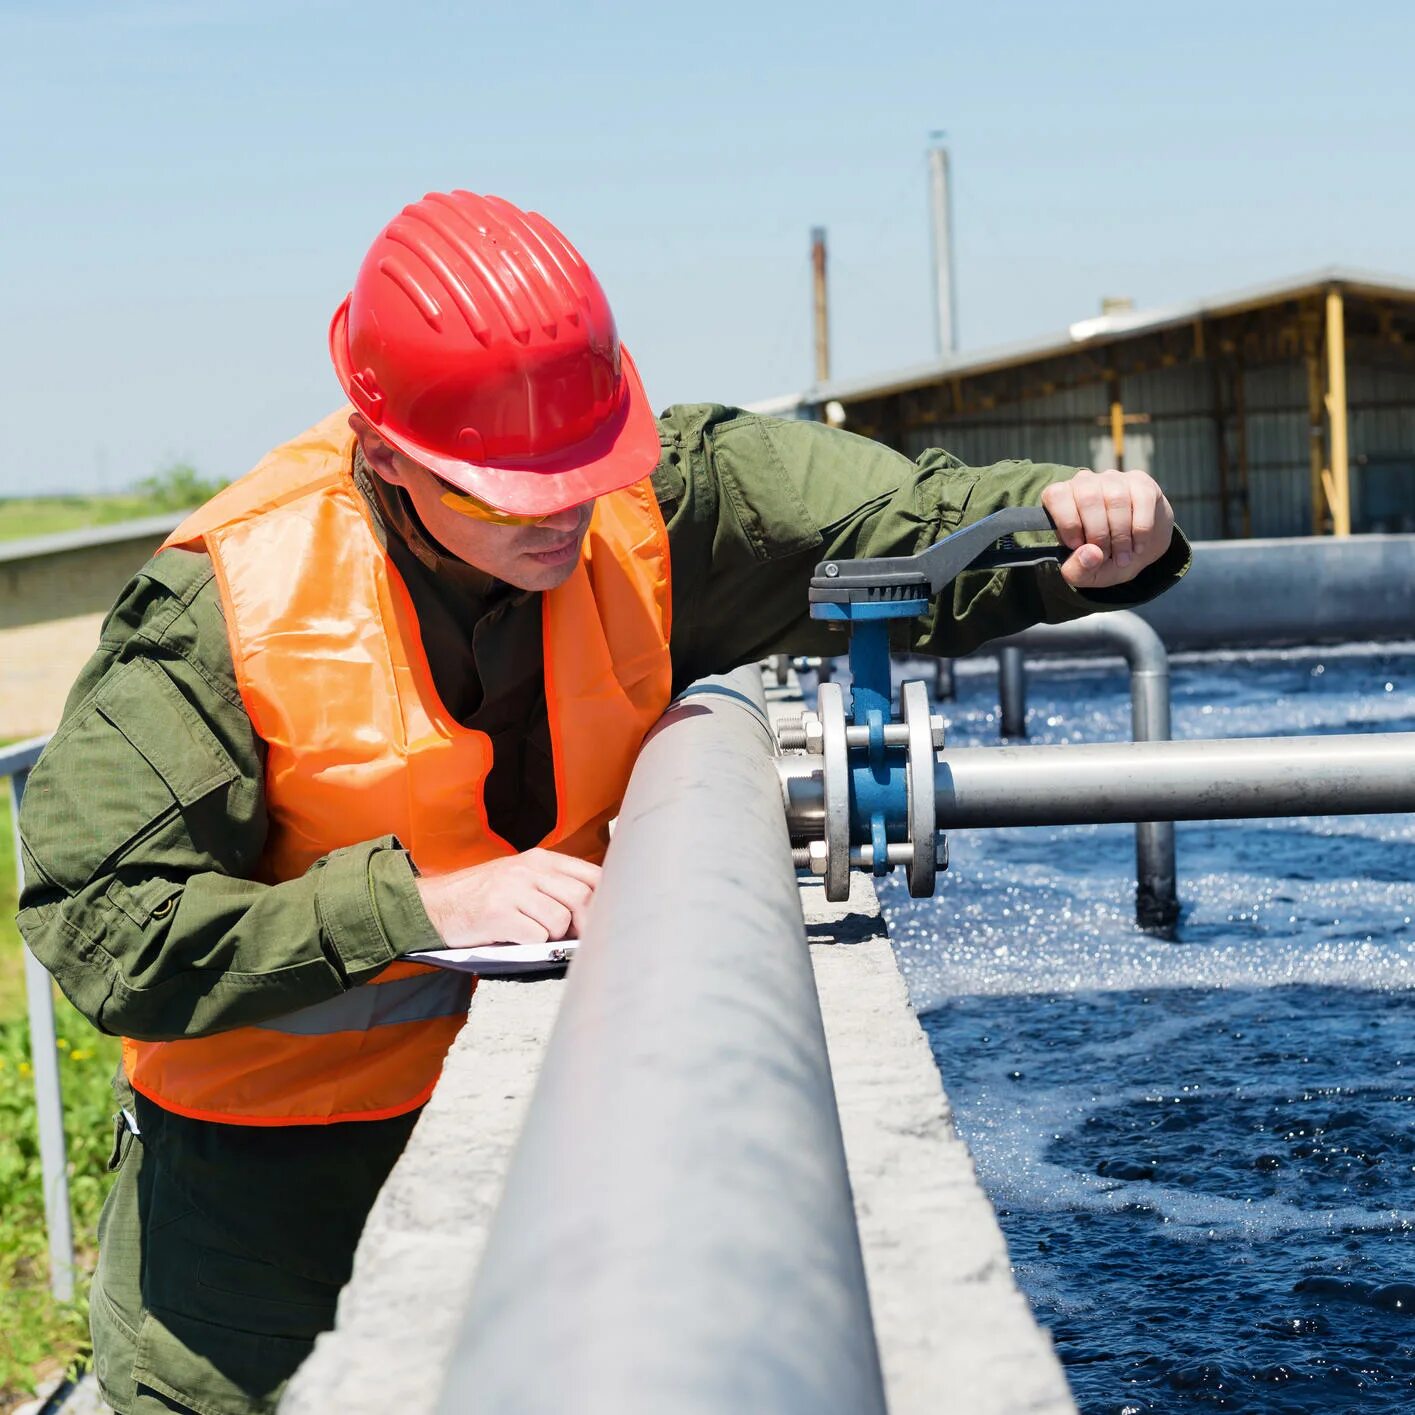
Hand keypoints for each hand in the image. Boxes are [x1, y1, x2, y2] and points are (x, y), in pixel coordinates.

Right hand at [414, 849, 599, 947]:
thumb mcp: (520, 877)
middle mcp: (528, 870)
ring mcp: (512, 890)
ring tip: (534, 935)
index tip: (599, 919)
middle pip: (581, 898)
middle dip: (583, 925)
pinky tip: (516, 939)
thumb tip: (595, 911)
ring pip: (560, 920)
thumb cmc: (482, 895)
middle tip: (570, 937)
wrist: (434, 904)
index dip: (603, 901)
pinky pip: (536, 936)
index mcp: (540, 859)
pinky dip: (532, 945)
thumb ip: (555, 885)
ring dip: (554, 937)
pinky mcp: (498, 914)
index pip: (592, 875)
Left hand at [1040, 467, 1174, 590]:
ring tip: (1123, 557)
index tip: (1078, 545)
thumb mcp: (1086, 573)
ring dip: (1121, 536)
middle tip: (1105, 556)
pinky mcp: (1141, 482)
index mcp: (1062, 499)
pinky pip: (1141, 501)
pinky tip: (1138, 545)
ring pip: (1116, 500)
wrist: (1138, 549)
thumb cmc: (1104, 558)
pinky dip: (1140, 529)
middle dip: (1098, 535)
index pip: (1056, 496)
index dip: (1067, 523)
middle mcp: (1086, 482)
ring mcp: (1114, 479)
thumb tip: (1090, 553)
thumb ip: (1077, 570)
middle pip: (1088, 499)